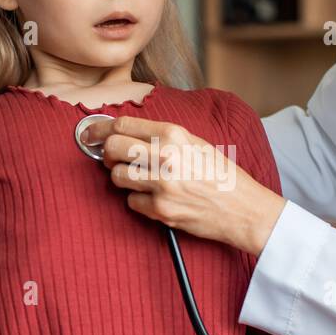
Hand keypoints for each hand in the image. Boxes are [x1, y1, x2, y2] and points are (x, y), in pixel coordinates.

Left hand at [82, 115, 285, 256]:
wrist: (243, 208)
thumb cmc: (221, 175)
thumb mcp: (196, 143)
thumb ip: (163, 137)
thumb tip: (127, 134)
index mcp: (174, 134)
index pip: (122, 125)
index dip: (101, 129)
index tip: (92, 135)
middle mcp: (166, 156)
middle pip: (113, 148)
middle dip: (107, 153)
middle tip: (111, 159)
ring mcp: (162, 184)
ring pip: (117, 177)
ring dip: (123, 179)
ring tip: (142, 180)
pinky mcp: (161, 209)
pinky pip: (132, 202)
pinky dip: (139, 201)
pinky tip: (156, 198)